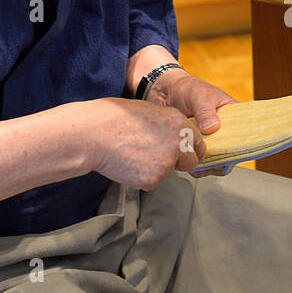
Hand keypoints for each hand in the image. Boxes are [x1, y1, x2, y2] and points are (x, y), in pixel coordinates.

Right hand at [82, 97, 204, 189]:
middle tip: (157, 158)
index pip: (198, 143)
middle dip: (179, 162)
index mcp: (179, 123)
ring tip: (133, 153)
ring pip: (168, 172)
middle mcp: (178, 143)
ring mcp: (166, 163)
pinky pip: (151, 181)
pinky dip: (141, 176)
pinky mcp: (153, 179)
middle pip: (191, 162)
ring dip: (156, 168)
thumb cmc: (115, 118)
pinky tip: (127, 163)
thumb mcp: (150, 111)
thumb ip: (168, 125)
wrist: (93, 134)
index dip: (190, 149)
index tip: (185, 153)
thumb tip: (177, 137)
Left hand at [149, 70, 235, 177]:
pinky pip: (200, 161)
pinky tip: (191, 164)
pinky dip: (196, 166)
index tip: (233, 152)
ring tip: (200, 164)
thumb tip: (212, 128)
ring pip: (216, 159)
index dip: (242, 145)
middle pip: (231, 151)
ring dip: (209, 164)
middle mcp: (222, 130)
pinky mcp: (195, 147)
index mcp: (231, 115)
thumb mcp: (199, 96)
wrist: (164, 93)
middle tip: (214, 160)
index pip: (244, 133)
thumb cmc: (187, 88)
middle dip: (223, 159)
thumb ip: (205, 111)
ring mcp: (209, 140)